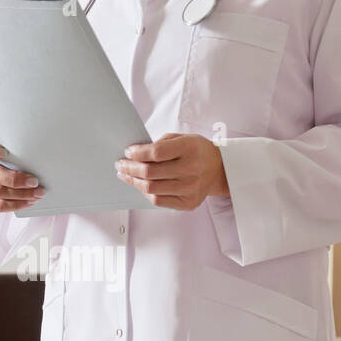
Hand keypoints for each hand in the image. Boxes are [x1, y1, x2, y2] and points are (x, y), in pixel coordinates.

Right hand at [0, 135, 45, 212]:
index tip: (4, 152)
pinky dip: (15, 204)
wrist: (14, 176)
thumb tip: (37, 153)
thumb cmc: (14, 158)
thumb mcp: (14, 149)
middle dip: (16, 179)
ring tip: (37, 193)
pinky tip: (28, 201)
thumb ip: (18, 149)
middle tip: (34, 181)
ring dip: (21, 194)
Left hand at [115, 132, 229, 209]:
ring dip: (134, 181)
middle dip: (130, 167)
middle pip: (150, 172)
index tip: (128, 152)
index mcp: (189, 148)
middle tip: (121, 164)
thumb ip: (160, 144)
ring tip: (126, 175)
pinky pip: (158, 201)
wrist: (219, 169)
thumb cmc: (196, 151)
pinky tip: (140, 185)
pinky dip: (145, 193)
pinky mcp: (188, 202)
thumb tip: (135, 154)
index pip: (156, 152)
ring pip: (151, 188)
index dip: (137, 153)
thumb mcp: (182, 138)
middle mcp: (191, 169)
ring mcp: (190, 188)